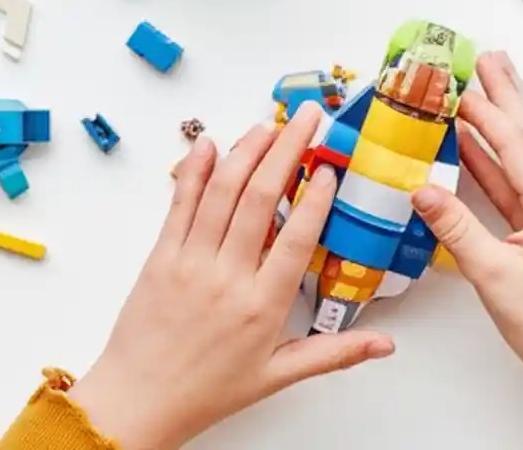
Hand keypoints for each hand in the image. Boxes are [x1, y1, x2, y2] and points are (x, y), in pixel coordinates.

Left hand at [69, 104, 394, 448]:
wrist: (137, 403)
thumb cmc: (206, 391)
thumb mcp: (278, 376)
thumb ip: (335, 353)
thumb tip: (385, 345)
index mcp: (261, 306)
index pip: (296, 239)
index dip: (315, 199)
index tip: (330, 168)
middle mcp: (226, 277)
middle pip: (260, 199)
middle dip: (287, 150)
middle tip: (307, 119)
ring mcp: (190, 263)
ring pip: (221, 193)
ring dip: (247, 151)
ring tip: (269, 124)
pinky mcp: (160, 257)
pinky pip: (179, 205)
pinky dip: (193, 170)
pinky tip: (209, 144)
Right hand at [411, 52, 522, 446]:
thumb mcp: (494, 276)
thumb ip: (456, 228)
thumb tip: (422, 187)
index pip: (516, 144)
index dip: (487, 110)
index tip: (462, 79)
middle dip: (506, 94)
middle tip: (485, 57)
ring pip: (522, 155)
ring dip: (501, 120)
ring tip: (482, 85)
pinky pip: (515, 182)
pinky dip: (493, 159)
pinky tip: (473, 145)